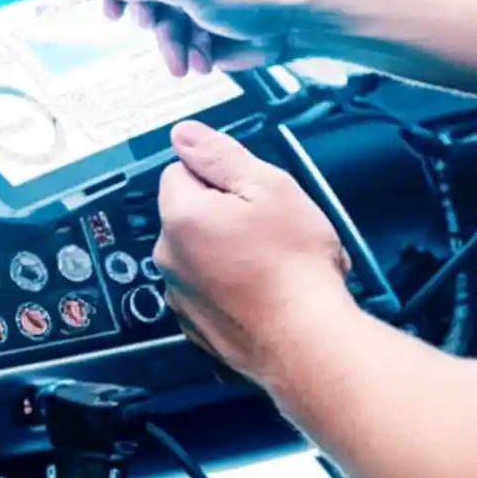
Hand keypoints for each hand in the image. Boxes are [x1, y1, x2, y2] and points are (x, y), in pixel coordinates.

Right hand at [96, 0, 314, 75]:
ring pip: (168, 31)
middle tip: (169, 45)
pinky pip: (189, 45)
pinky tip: (207, 61)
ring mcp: (202, 2)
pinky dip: (195, 56)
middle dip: (159, 31)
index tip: (113, 18)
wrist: (296, 23)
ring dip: (177, 49)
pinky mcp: (214, 28)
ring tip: (190, 64)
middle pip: (151, 6)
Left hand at [153, 120, 355, 383]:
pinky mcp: (198, 329)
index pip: (180, 171)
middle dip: (224, 214)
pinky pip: (210, 291)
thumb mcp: (270, 188)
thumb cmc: (295, 266)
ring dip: (229, 252)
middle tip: (271, 228)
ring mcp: (181, 298)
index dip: (221, 176)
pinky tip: (266, 293)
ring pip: (201, 254)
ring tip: (274, 264)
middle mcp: (169, 258)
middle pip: (190, 214)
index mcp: (180, 217)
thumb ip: (221, 156)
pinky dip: (232, 288)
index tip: (253, 193)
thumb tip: (183, 133)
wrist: (307, 344)